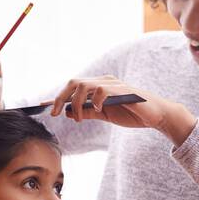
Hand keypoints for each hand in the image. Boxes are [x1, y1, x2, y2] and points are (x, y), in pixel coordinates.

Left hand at [49, 74, 171, 130]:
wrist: (155, 115)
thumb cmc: (132, 113)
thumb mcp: (106, 115)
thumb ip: (88, 112)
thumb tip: (68, 113)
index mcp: (98, 87)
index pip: (73, 88)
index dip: (57, 96)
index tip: (43, 107)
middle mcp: (103, 82)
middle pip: (74, 83)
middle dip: (60, 98)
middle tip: (54, 113)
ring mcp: (112, 84)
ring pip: (84, 85)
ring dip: (76, 102)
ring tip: (78, 118)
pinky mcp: (122, 90)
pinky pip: (102, 90)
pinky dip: (95, 100)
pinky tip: (97, 109)